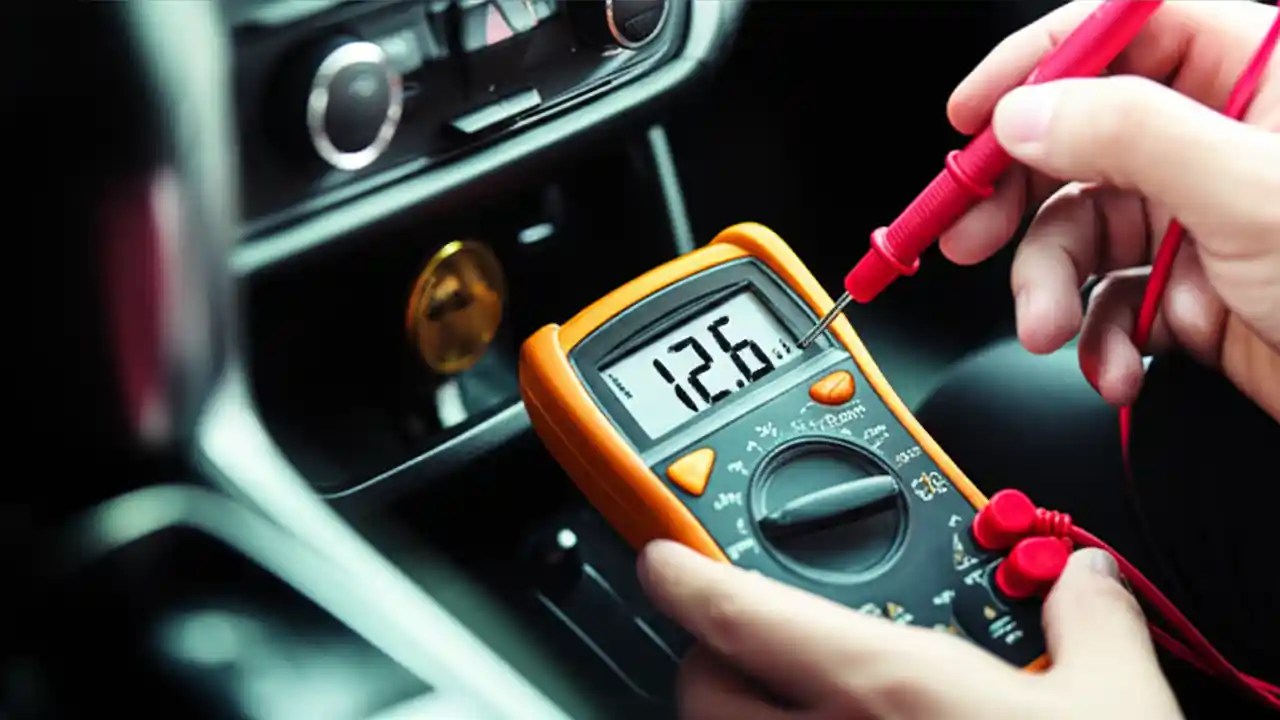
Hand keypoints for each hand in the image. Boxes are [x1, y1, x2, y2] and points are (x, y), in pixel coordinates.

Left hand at [638, 540, 1181, 718]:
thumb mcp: (1114, 701)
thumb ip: (1088, 622)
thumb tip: (1086, 583)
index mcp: (880, 688)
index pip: (740, 615)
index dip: (686, 578)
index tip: (663, 558)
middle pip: (705, 689)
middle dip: (715, 655)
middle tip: (753, 642)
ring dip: (739, 716)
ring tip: (787, 708)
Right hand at [939, 0, 1279, 419]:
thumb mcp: (1250, 190)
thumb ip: (1130, 134)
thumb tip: (1029, 110)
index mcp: (1251, 71)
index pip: (1119, 29)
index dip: (1035, 65)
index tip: (971, 114)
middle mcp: (1216, 136)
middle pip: (1077, 136)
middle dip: (1017, 196)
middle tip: (965, 233)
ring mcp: (1198, 215)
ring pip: (1080, 230)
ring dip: (1049, 288)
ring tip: (1046, 329)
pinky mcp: (1187, 288)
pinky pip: (1107, 299)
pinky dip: (1095, 339)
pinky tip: (1113, 365)